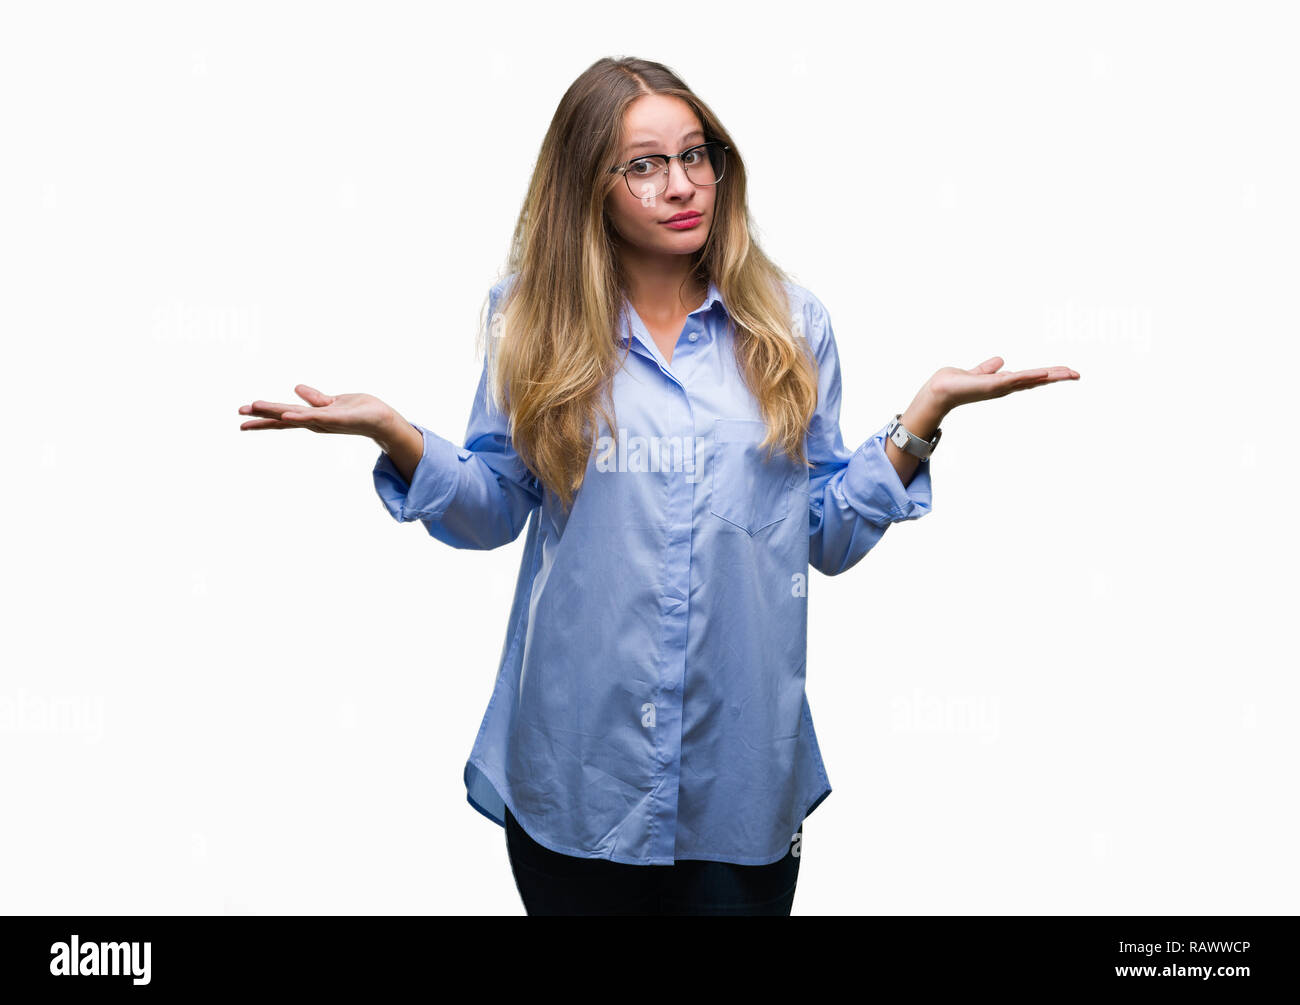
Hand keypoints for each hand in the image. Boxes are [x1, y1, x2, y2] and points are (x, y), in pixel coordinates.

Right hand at [237, 384, 395, 439]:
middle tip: (239, 415)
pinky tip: (288, 415)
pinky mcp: (337, 418)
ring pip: (296, 416)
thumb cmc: (359, 411)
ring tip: (255, 406)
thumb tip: (296, 388)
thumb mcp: (332, 402)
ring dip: (275, 412)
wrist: (382, 419)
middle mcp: (315, 421)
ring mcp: (325, 421)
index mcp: (312, 416)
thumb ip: (314, 398)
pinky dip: (302, 417)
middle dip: (262, 417)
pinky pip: (317, 416)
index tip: (242, 414)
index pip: (283, 415)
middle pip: (284, 418)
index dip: (264, 414)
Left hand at [927, 357, 1078, 411]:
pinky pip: (1016, 379)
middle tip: (1077, 374)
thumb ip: (989, 368)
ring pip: (1032, 379)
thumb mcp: (979, 372)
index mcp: (1005, 382)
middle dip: (1057, 377)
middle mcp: (1006, 386)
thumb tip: (1000, 361)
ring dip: (1051, 376)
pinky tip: (1044, 374)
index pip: (1032, 377)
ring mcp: (1002, 386)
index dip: (1049, 374)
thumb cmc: (957, 383)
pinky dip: (1030, 377)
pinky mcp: (994, 385)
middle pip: (1038, 380)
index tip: (1066, 371)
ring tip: (1070, 373)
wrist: (941, 390)